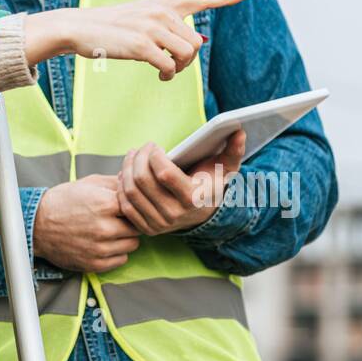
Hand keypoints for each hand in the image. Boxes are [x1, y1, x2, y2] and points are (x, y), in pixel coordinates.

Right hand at [21, 0, 251, 79]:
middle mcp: (161, 11)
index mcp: (163, 2)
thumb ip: (168, 25)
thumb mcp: (142, 16)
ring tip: (165, 70)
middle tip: (172, 65)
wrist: (80, 27)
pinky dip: (167, 75)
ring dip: (180, 69)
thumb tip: (200, 44)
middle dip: (189, 60)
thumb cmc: (111, 26)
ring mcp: (151, 27)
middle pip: (196, 43)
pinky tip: (159, 75)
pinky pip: (168, 66)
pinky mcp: (141, 45)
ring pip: (187, 55)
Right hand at [33, 174, 140, 272]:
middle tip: (120, 218)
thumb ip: (115, 182)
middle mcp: (104, 227)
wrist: (37, 226)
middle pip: (137, 226)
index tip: (126, 204)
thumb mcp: (88, 183)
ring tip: (112, 231)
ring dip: (126, 237)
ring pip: (133, 244)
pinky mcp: (95, 264)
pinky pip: (122, 259)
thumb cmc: (63, 201)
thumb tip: (134, 182)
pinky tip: (106, 243)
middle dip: (131, 221)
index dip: (133, 204)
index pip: (137, 205)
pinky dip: (117, 252)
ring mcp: (100, 248)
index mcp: (104, 203)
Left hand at [116, 128, 246, 234]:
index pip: (163, 173)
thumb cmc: (211, 184)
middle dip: (137, 158)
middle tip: (140, 148)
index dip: (154, 155)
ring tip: (132, 157)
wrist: (204, 214)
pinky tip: (127, 174)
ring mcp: (159, 224)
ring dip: (126, 169)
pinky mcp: (147, 229)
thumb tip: (239, 131)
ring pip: (130, 191)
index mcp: (192, 197)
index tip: (155, 146)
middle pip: (142, 181)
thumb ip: (234, 150)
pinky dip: (122, 188)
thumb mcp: (225, 167)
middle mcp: (174, 214)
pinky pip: (125, 206)